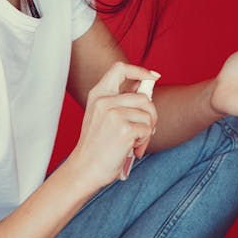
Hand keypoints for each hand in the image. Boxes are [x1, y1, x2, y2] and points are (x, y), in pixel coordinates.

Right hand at [66, 62, 159, 191]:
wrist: (85, 169)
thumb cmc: (97, 146)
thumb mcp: (103, 116)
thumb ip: (121, 100)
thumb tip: (145, 85)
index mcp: (98, 95)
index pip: (120, 69)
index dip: (139, 71)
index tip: (153, 77)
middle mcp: (104, 101)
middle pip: (144, 97)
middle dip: (151, 115)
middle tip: (144, 130)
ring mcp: (114, 115)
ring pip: (148, 114)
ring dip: (147, 131)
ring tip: (135, 143)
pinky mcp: (124, 130)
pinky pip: (148, 129)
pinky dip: (145, 142)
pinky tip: (133, 149)